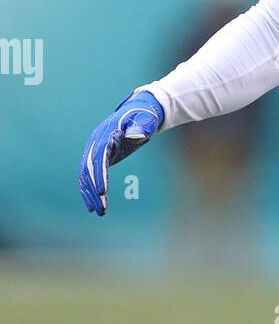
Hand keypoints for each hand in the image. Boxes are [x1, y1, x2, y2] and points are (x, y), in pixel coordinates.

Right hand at [79, 90, 164, 215]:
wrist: (139, 111)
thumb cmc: (144, 116)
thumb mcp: (146, 120)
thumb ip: (142, 126)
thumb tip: (135, 135)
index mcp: (106, 134)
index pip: (99, 157)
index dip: (99, 175)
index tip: (102, 192)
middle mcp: (96, 142)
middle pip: (89, 169)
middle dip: (93, 190)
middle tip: (101, 210)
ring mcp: (95, 149)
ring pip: (86, 175)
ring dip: (90, 194)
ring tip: (99, 212)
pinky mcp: (98, 156)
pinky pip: (90, 175)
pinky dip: (91, 189)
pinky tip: (96, 205)